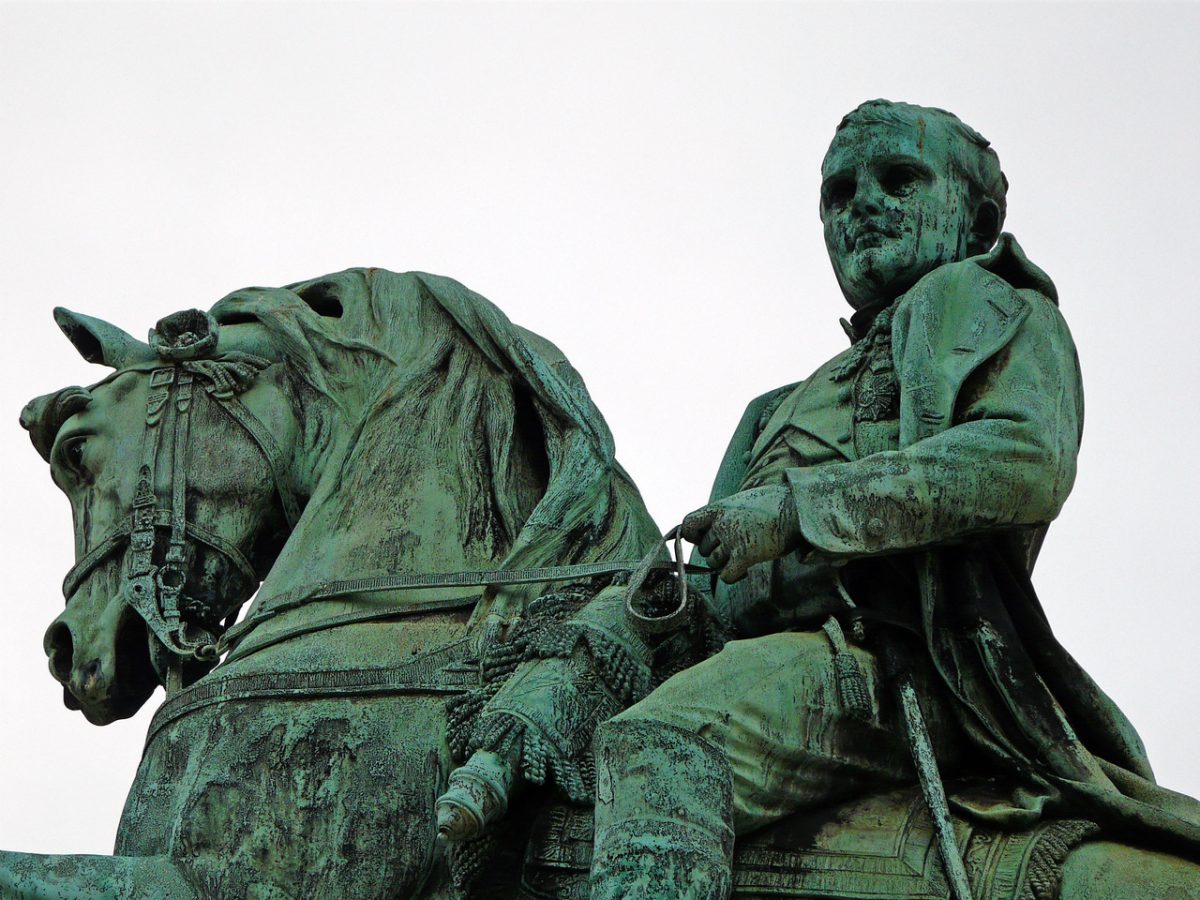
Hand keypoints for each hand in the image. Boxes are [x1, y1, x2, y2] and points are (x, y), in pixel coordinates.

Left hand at [681, 485, 804, 582]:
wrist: (799, 509)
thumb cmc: (777, 504)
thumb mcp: (745, 500)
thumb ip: (728, 513)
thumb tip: (718, 526)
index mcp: (720, 507)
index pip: (688, 523)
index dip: (692, 535)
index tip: (703, 538)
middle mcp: (722, 523)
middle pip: (704, 548)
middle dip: (716, 551)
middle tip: (735, 549)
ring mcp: (732, 539)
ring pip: (713, 562)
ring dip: (725, 564)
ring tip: (742, 558)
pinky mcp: (745, 555)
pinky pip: (726, 575)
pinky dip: (733, 577)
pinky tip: (744, 572)